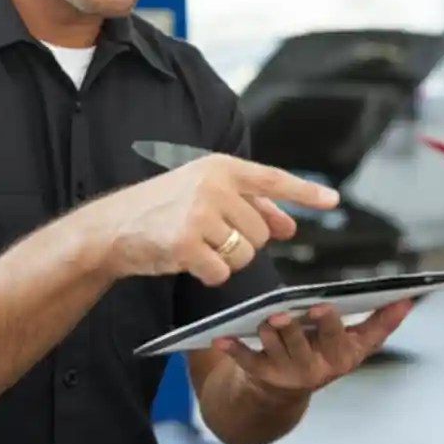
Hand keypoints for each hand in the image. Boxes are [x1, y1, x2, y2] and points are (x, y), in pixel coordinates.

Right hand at [86, 154, 338, 285]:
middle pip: (260, 232)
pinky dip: (209, 275)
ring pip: (245, 254)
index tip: (332, 200)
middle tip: (209, 237)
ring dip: (226, 260)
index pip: (272, 179)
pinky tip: (188, 262)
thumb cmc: (161, 210)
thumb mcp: (205, 195)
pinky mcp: (186, 244)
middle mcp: (212, 186)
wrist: (111, 227)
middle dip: (242, 243)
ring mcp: (199, 214)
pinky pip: (222, 273)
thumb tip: (289, 225)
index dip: (304, 192)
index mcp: (219, 168)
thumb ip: (249, 206)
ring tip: (196, 246)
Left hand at [215, 300, 413, 394]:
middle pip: (304, 345)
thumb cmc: (326, 352)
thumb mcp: (356, 343)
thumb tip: (409, 299)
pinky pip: (245, 360)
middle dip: (296, 328)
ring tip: (264, 314)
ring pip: (276, 348)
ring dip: (269, 332)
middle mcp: (315, 369)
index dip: (331, 324)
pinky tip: (220, 336)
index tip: (323, 306)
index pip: (339, 339)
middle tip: (286, 310)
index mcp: (341, 357)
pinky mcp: (259, 374)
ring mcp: (286, 373)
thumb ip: (381, 322)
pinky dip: (233, 348)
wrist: (285, 389)